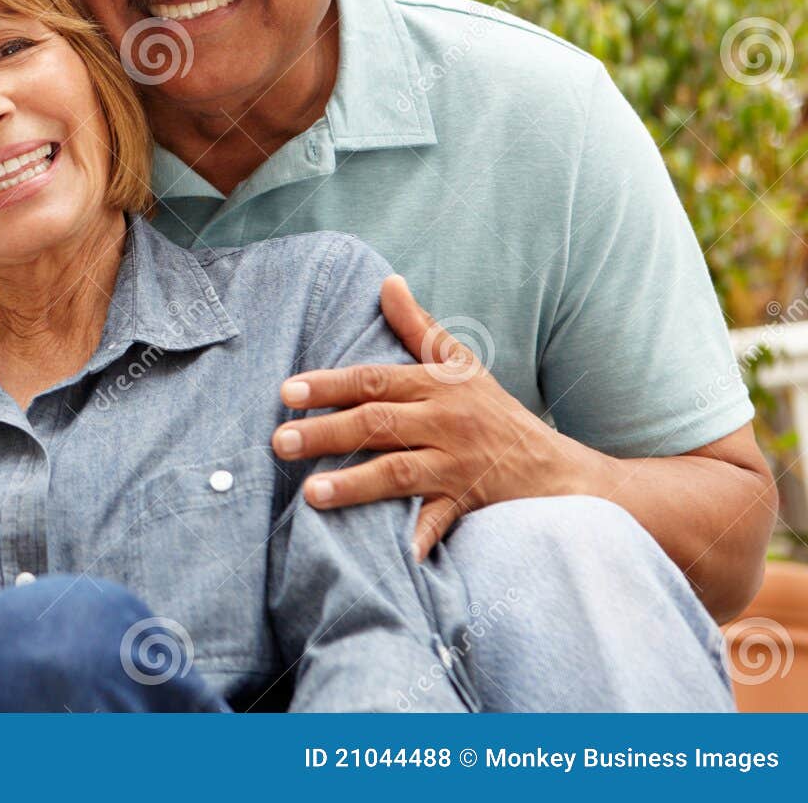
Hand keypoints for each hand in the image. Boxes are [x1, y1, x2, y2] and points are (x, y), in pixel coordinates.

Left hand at [271, 275, 585, 559]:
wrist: (557, 469)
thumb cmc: (495, 413)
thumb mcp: (462, 365)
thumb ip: (419, 327)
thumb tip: (387, 282)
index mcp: (437, 386)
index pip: (374, 380)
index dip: (330, 385)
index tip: (287, 392)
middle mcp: (445, 423)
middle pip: (378, 424)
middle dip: (327, 432)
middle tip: (280, 442)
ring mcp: (457, 465)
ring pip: (400, 472)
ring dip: (355, 484)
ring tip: (310, 494)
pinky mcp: (468, 503)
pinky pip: (439, 522)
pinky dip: (417, 538)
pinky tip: (392, 555)